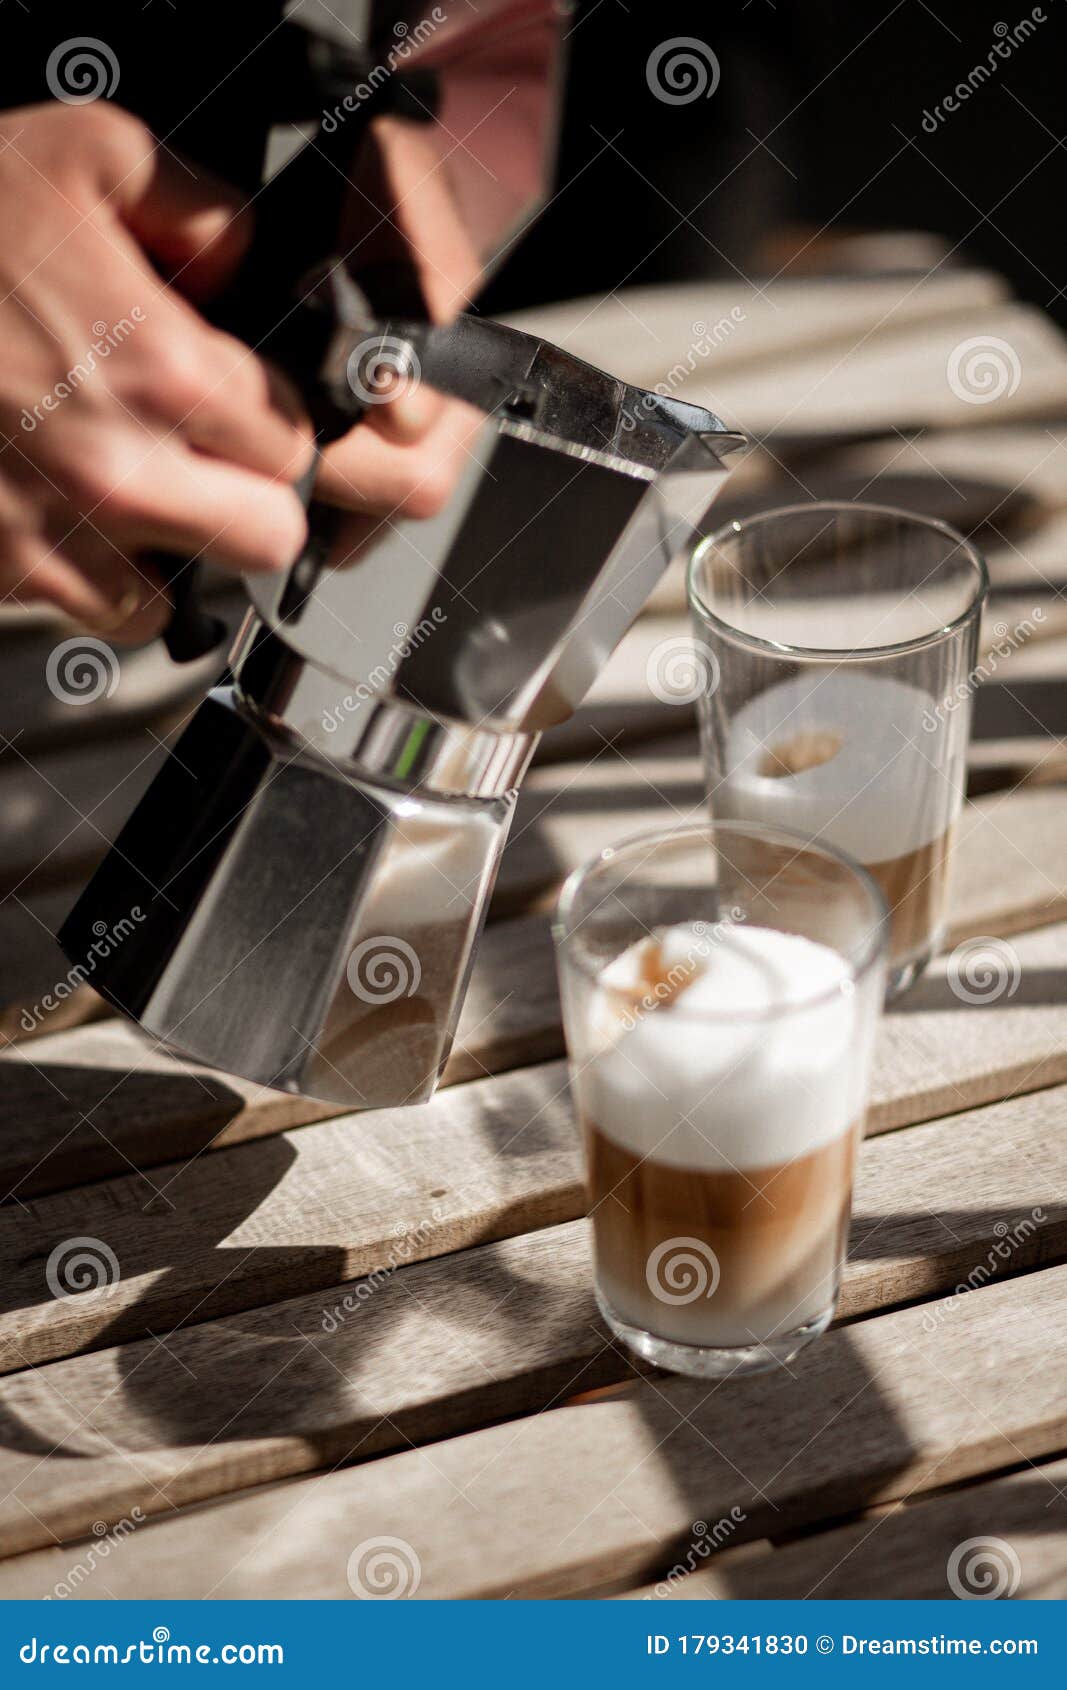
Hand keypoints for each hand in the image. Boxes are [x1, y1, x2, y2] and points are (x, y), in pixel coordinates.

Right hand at [0, 103, 312, 642]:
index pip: (294, 441)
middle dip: (250, 499)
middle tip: (210, 462)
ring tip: (130, 491)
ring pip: (185, 595)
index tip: (240, 405)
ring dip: (171, 552)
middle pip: (268, 538)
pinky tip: (71, 518)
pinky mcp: (7, 573)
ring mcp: (62, 532)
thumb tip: (244, 262)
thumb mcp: (83, 150)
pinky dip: (97, 583)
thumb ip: (198, 206)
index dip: (273, 420)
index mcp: (163, 366)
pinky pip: (100, 618)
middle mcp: (123, 466)